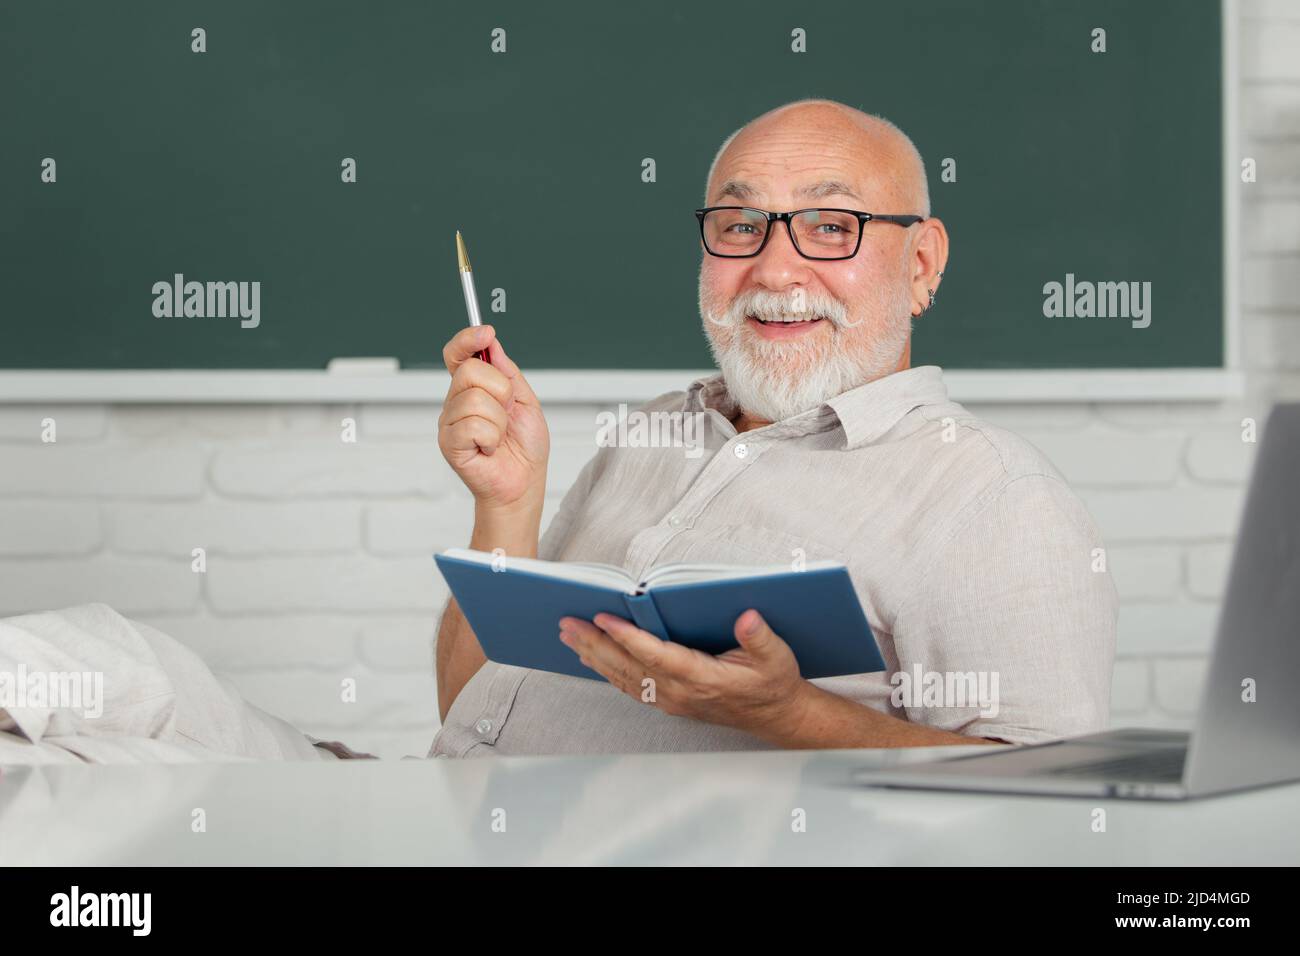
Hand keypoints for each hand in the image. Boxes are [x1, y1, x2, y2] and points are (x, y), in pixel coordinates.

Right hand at [438, 325, 548, 513]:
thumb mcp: (525, 401)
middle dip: (500, 391)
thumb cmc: (525, 447)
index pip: (457, 355)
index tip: (485, 333)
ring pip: (474, 399)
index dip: (467, 340)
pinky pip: (472, 425)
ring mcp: (449, 422)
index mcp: (473, 388)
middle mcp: (456, 402)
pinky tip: (490, 448)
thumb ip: (507, 371)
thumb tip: (490, 342)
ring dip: (499, 420)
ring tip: (500, 436)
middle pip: (469, 371)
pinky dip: (492, 438)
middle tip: (507, 413)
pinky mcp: (449, 443)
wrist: (524, 484)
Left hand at [557, 609, 811, 740]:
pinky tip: (590, 656)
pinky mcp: (668, 702)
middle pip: (628, 667)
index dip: (628, 637)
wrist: (776, 716)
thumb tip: (748, 616)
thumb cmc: (773, 683)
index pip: (656, 655)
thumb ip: (760, 638)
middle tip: (567, 623)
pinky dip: (605, 669)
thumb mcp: (777, 658)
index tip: (604, 617)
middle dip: (595, 644)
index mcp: (702, 679)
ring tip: (568, 634)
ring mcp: (671, 701)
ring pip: (623, 678)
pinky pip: (629, 685)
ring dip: (593, 656)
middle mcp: (680, 693)